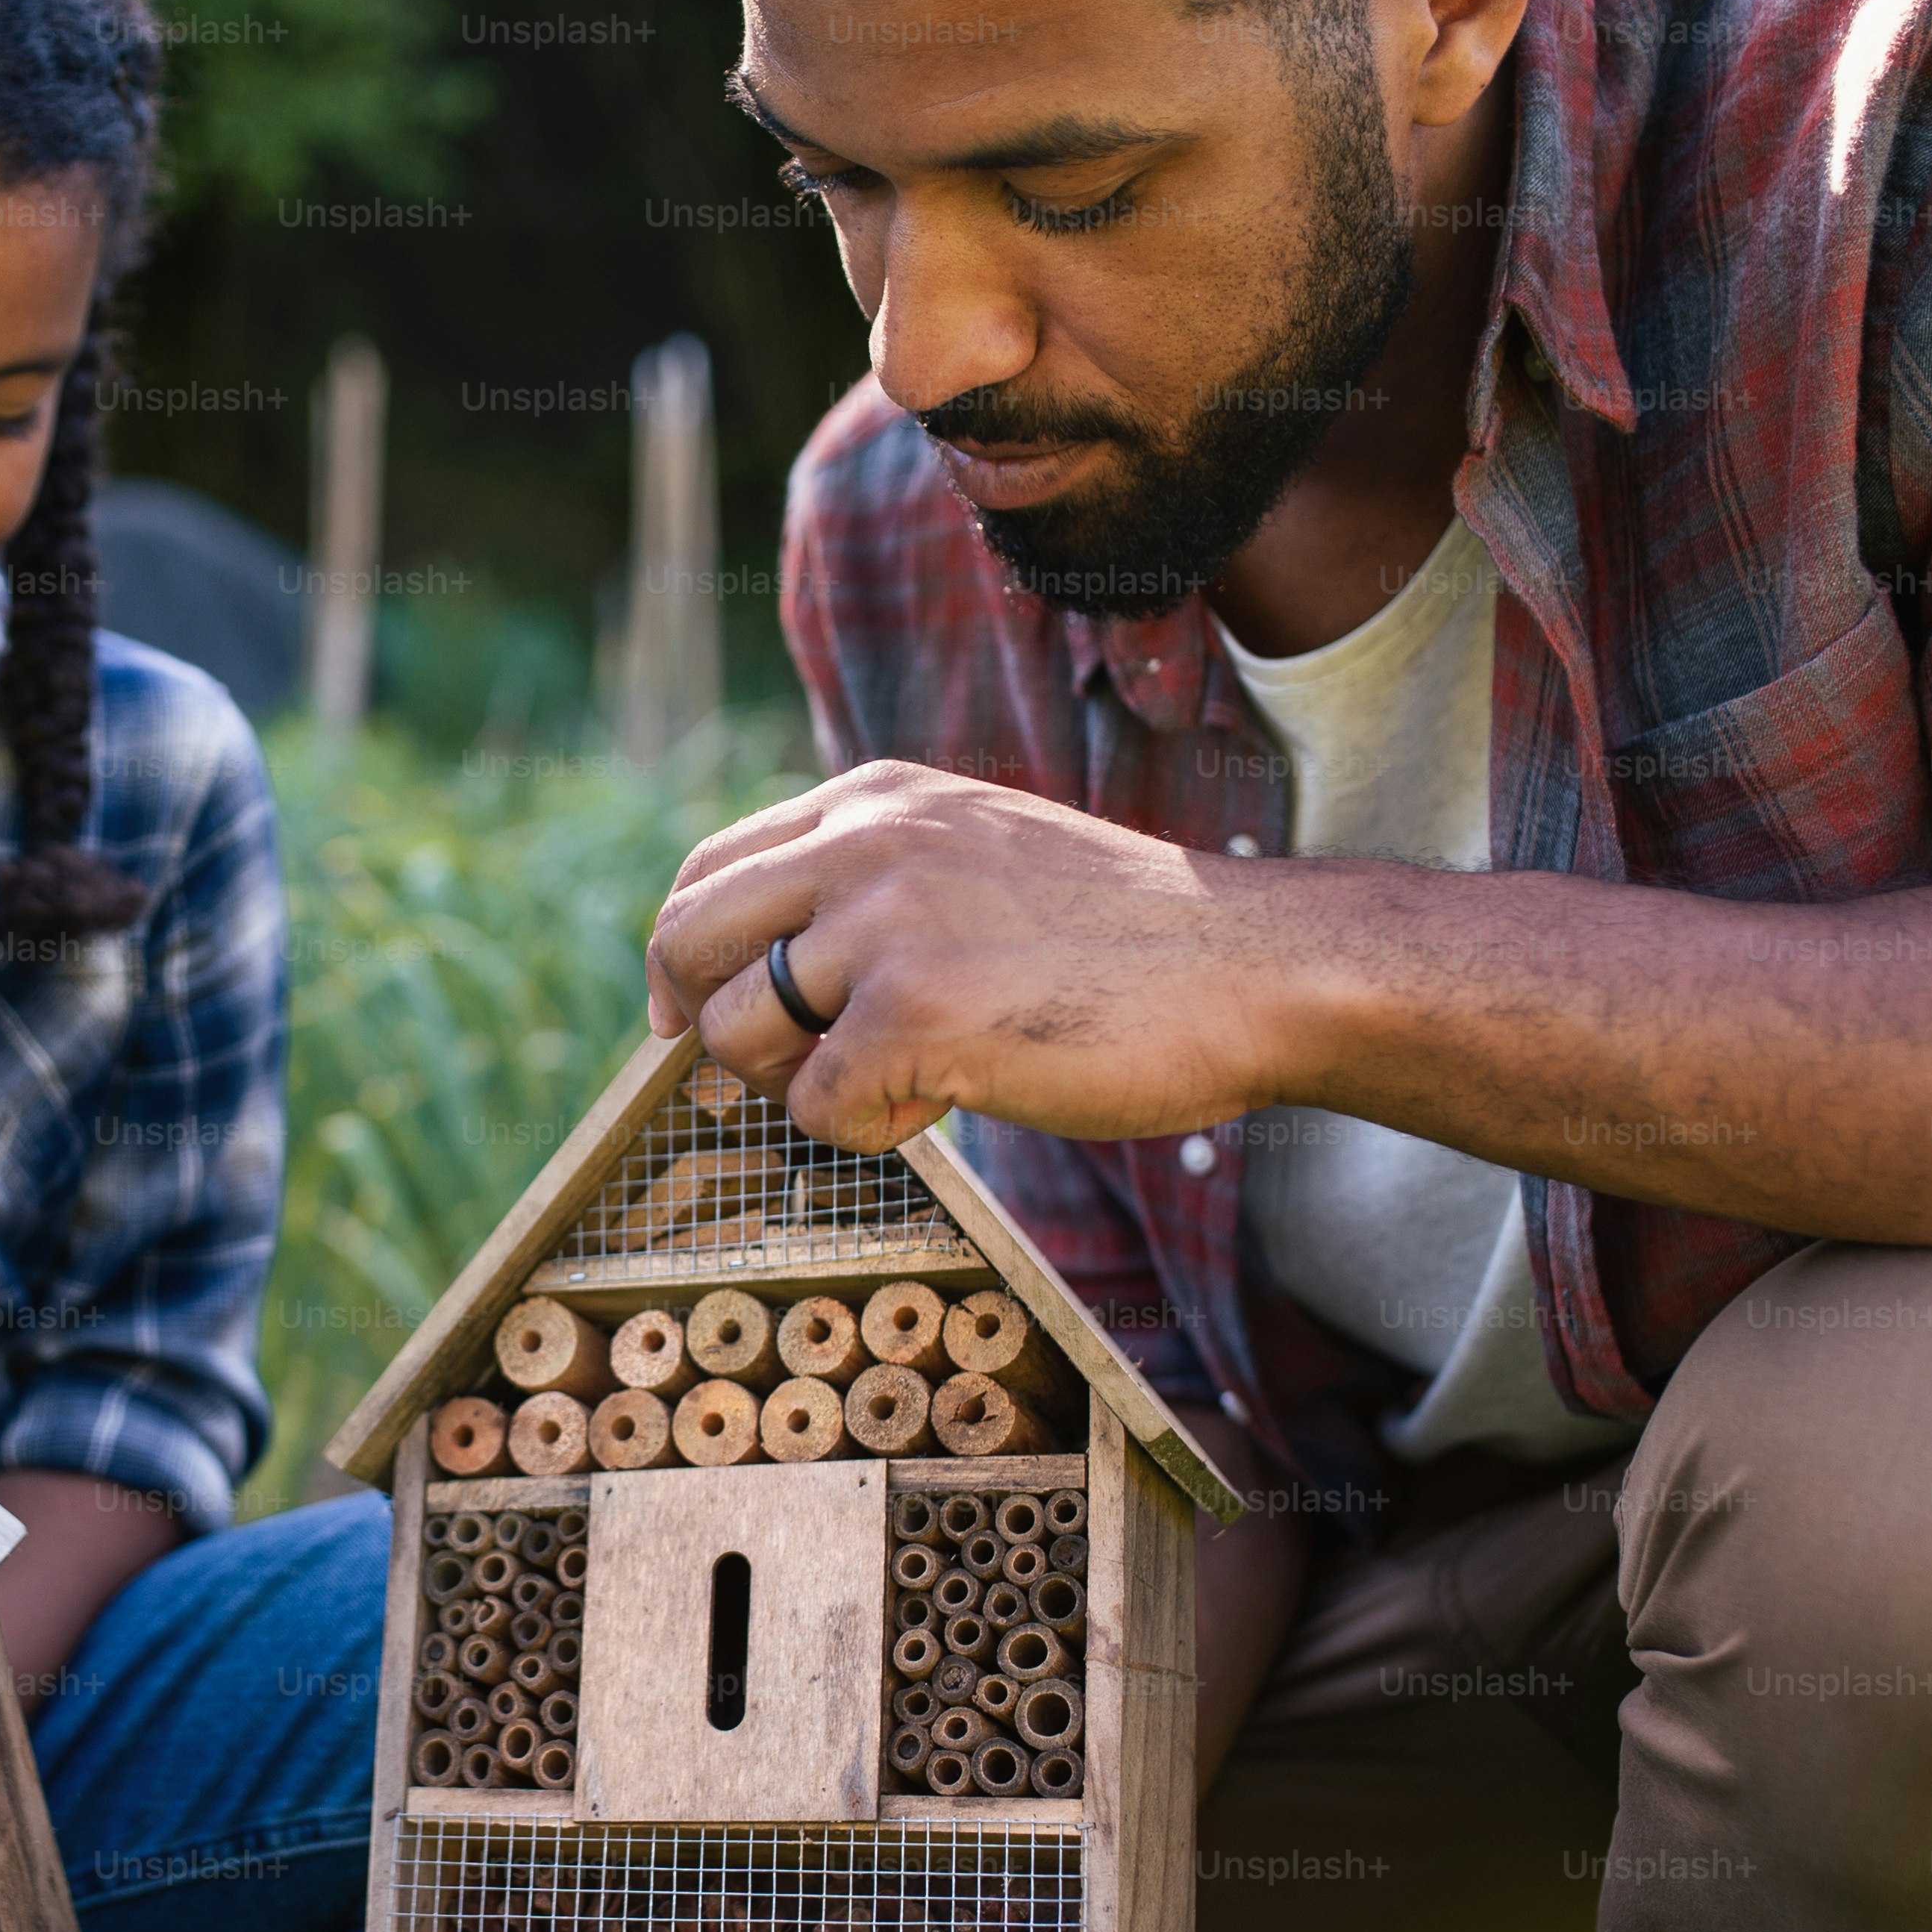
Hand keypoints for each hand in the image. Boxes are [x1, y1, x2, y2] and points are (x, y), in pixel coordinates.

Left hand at [642, 762, 1311, 1153]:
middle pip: (687, 941)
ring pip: (737, 1035)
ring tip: (906, 1078)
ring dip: (805, 1085)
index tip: (687, 1014)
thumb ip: (869, 882)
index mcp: (874, 799)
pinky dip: (870, 1132)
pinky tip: (948, 1103)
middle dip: (711, 1026)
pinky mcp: (911, 1016)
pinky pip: (815, 1110)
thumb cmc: (1121, 939)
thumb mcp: (975, 855)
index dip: (683, 955)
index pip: (707, 869)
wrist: (1248, 969)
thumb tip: (755, 967)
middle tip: (777, 1074)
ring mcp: (884, 927)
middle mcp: (864, 844)